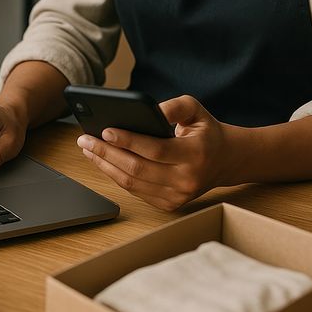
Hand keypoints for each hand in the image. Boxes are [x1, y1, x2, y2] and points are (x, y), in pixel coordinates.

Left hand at [76, 95, 234, 210]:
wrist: (226, 160)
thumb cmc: (206, 131)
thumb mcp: (195, 109)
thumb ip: (174, 106)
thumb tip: (149, 110)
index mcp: (195, 154)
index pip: (154, 150)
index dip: (127, 140)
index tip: (105, 130)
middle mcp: (187, 179)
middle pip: (137, 169)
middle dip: (106, 153)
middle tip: (85, 139)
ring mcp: (178, 196)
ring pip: (132, 183)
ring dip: (105, 166)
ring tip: (88, 149)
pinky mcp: (170, 204)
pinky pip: (136, 191)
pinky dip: (116, 176)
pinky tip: (104, 162)